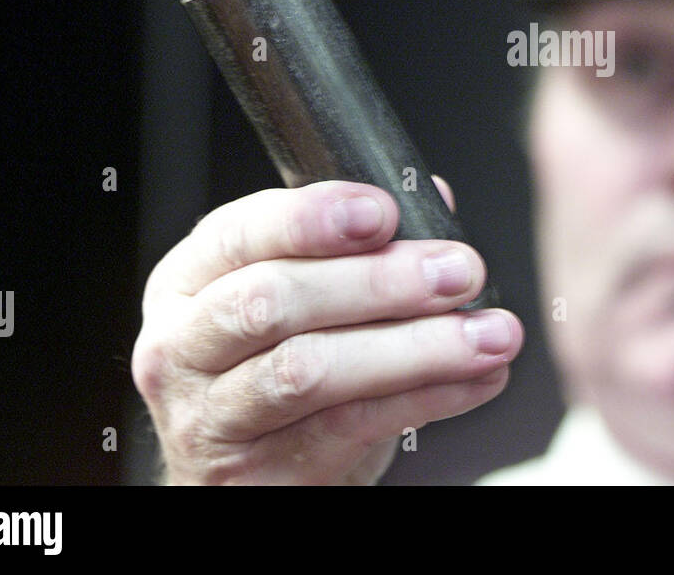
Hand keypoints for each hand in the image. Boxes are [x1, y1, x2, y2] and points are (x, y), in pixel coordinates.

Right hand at [131, 178, 521, 483]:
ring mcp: (213, 417)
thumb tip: (431, 197)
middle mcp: (185, 346)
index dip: (312, 218)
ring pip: (308, 371)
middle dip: (378, 281)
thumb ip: (359, 245)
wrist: (256, 475)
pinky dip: (427, 398)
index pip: (240, 233)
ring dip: (416, 346)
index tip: (386, 210)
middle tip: (460, 272)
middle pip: (271, 301)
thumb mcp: (304, 300)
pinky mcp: (259, 473)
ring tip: (489, 333)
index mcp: (190, 281)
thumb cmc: (278, 369)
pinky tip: (478, 378)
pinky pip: (350, 428)